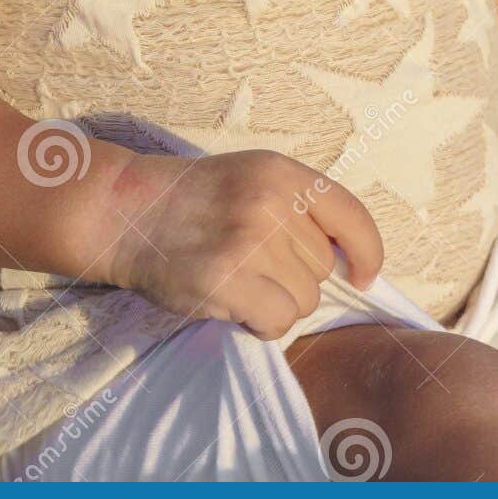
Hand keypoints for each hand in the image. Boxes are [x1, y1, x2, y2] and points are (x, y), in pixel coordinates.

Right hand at [95, 148, 384, 340]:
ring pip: (304, 299)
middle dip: (297, 276)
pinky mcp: (227, 281)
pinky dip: (264, 325)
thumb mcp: (255, 179)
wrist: (129, 212)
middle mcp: (272, 203)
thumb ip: (301, 207)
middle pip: (324, 266)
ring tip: (243, 283)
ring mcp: (250, 242)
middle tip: (256, 264)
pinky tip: (239, 308)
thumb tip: (351, 260)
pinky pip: (279, 322)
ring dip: (279, 303)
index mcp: (283, 174)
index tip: (364, 274)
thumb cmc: (198, 200)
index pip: (352, 216)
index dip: (368, 252)